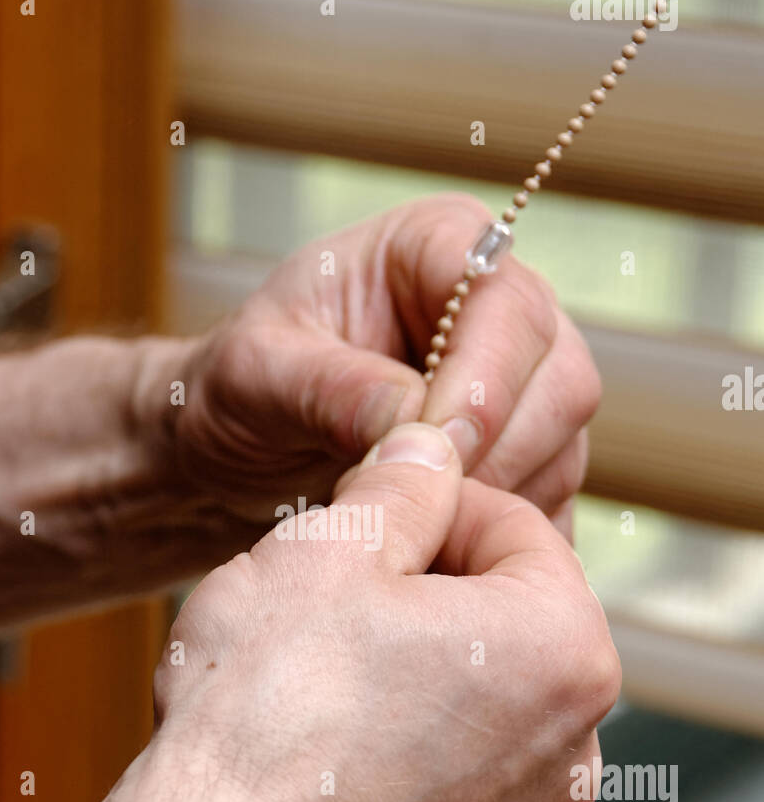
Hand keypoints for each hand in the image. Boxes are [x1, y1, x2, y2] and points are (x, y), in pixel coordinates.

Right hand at [145, 422, 619, 801]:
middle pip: (505, 621)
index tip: (366, 517)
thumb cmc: (267, 712)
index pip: (516, 528)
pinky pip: (452, 786)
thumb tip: (431, 448)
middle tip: (332, 594)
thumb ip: (404, 480)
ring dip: (417, 674)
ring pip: (479, 705)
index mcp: (562, 648)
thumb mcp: (330, 547)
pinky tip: (326, 757)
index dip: (432, 504)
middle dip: (428, 592)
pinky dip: (404, 758)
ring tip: (320, 678)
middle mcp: (574, 748)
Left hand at [173, 194, 600, 538]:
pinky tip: (437, 555)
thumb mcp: (252, 375)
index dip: (485, 383)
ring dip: (497, 505)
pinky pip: (551, 501)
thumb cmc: (239, 388)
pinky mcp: (527, 456)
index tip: (435, 454)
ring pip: (563, 449)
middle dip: (496, 456)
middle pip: (561, 380)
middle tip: (420, 511)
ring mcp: (524, 386)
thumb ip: (328, 389)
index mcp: (437, 246)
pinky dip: (503, 538)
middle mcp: (498, 310)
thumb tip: (410, 420)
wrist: (238, 449)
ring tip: (412, 536)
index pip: (508, 304)